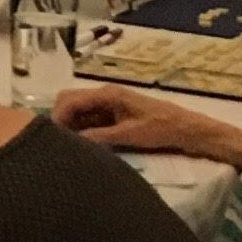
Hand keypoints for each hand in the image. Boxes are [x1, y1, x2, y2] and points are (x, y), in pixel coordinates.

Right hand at [52, 87, 241, 163]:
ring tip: (69, 147)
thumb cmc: (161, 129)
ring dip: (72, 126)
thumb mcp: (129, 135)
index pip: (69, 100)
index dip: (57, 118)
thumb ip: (99, 137)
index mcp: (107, 94)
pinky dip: (83, 130)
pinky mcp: (115, 115)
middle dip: (60, 120)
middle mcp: (105, 95)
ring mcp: (110, 104)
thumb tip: (72, 143)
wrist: (189, 131)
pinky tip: (84, 145)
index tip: (53, 139)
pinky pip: (91, 119)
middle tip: (59, 144)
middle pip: (70, 101)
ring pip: (79, 111)